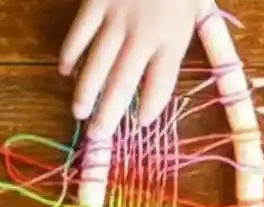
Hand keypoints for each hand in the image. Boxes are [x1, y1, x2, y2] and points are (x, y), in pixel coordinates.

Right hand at [59, 0, 205, 135]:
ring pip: (96, 63)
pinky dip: (71, 53)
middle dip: (109, 113)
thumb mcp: (197, 9)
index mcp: (173, 39)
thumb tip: (171, 66)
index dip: (150, 108)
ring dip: (86, 92)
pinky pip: (80, 33)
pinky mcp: (95, 2)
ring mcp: (116, 18)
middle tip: (99, 136)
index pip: (159, 85)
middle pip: (123, 83)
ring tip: (79, 114)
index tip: (141, 124)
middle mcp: (144, 35)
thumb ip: (184, 36)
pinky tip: (66, 72)